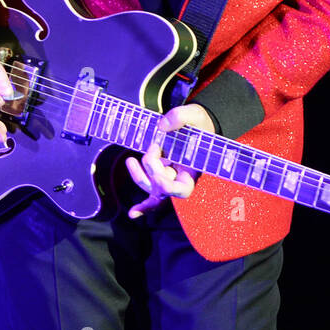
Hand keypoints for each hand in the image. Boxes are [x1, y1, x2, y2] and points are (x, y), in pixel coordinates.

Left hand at [124, 104, 215, 218]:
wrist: (199, 125)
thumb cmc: (199, 123)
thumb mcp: (194, 114)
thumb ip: (180, 117)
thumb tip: (162, 126)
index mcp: (194, 170)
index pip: (181, 189)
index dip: (164, 179)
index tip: (157, 150)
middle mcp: (182, 179)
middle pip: (162, 188)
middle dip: (152, 167)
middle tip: (154, 146)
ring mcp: (171, 179)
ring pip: (153, 190)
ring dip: (139, 177)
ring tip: (130, 161)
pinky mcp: (162, 176)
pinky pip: (152, 195)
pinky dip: (143, 207)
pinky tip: (133, 214)